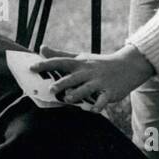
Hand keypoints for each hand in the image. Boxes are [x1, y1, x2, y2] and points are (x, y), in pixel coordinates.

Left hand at [32, 45, 154, 111]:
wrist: (127, 66)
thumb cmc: (98, 63)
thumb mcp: (80, 57)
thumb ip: (60, 54)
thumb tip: (41, 48)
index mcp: (78, 64)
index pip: (60, 62)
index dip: (45, 64)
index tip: (32, 68)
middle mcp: (87, 72)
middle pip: (72, 78)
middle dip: (62, 83)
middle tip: (51, 89)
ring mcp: (99, 82)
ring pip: (87, 89)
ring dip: (78, 94)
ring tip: (69, 99)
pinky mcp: (109, 92)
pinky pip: (103, 100)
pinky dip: (98, 105)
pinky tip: (93, 110)